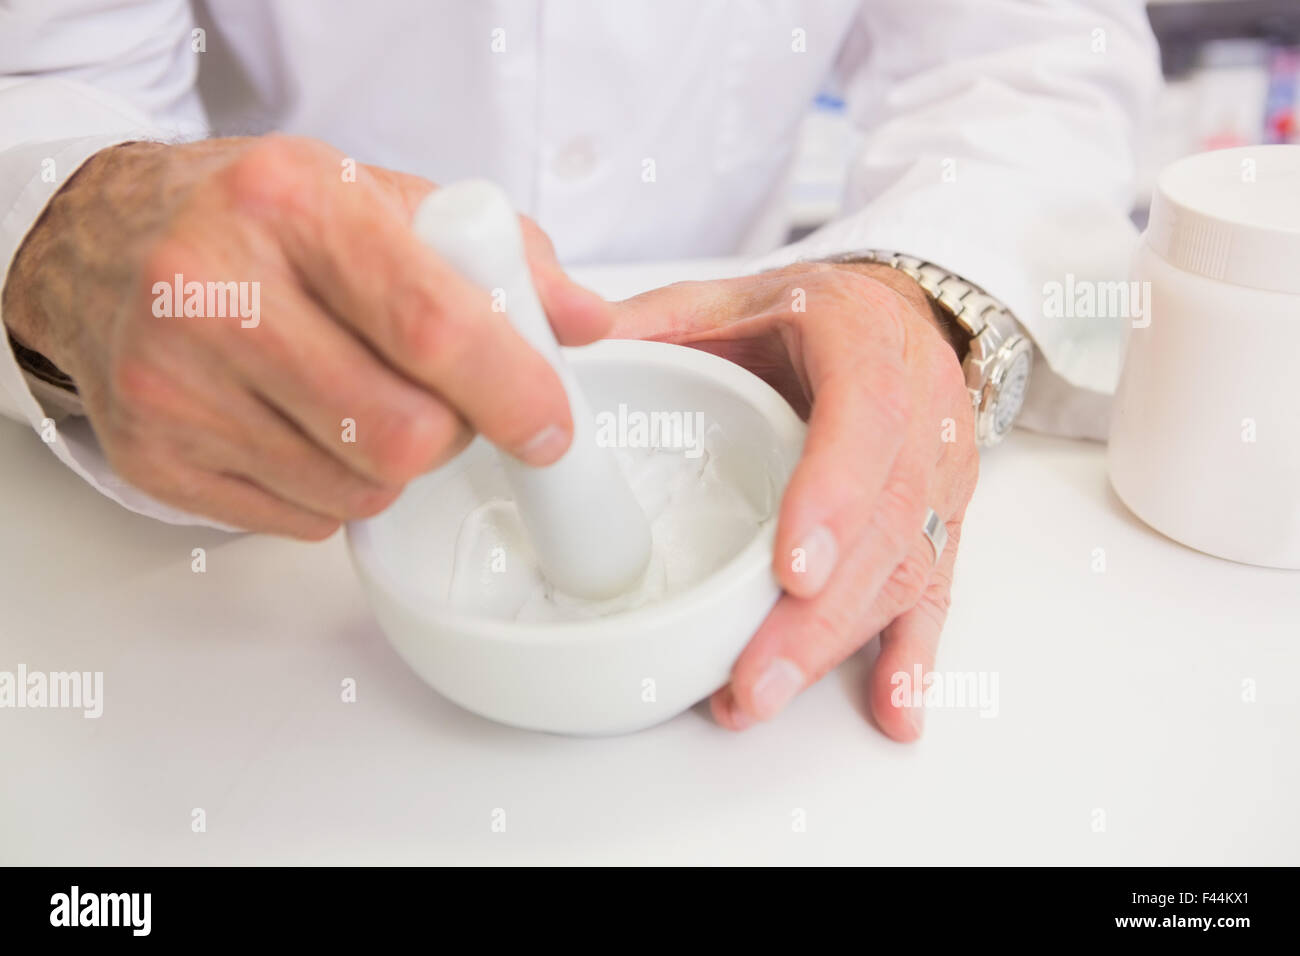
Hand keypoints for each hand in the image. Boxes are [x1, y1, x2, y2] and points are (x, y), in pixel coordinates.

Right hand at [1, 135, 611, 536]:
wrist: (104, 240)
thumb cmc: (260, 218)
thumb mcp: (380, 197)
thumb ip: (501, 255)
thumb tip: (586, 323)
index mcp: (293, 206)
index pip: (432, 327)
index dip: (512, 391)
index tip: (552, 425)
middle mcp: (215, 292)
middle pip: (400, 435)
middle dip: (453, 434)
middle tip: (443, 402)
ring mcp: (173, 383)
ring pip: (358, 490)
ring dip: (393, 464)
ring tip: (363, 400)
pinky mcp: (153, 456)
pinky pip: (302, 520)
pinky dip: (334, 489)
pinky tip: (308, 428)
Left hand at [612, 262, 978, 739]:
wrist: (902, 317)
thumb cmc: (819, 313)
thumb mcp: (735, 295)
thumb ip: (660, 320)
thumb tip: (568, 346)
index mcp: (867, 345)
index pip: (865, 421)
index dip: (832, 498)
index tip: (790, 572)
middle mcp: (920, 415)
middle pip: (884, 525)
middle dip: (816, 615)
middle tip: (752, 678)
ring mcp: (937, 476)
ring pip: (905, 570)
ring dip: (838, 645)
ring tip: (763, 695)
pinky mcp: (940, 522)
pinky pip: (935, 592)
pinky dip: (911, 655)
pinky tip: (893, 707)